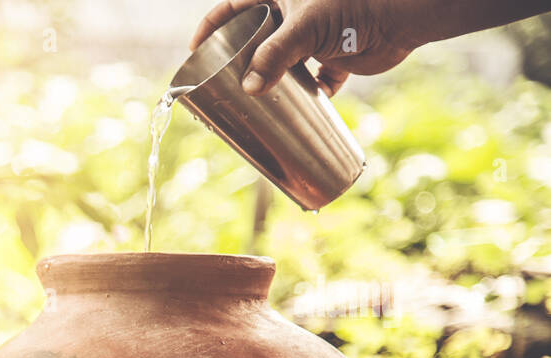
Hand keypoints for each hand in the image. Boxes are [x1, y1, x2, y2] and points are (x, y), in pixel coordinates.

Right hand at [190, 0, 422, 95]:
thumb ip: (274, 56)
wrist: (401, 16)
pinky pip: (316, 81)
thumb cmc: (350, 7)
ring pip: (283, 64)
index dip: (210, 28)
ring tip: (254, 105)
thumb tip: (249, 89)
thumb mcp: (304, 28)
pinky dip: (311, 95)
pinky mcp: (336, 57)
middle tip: (222, 87)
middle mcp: (294, 14)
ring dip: (272, 84)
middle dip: (240, 64)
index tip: (195, 52)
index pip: (233, 7)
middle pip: (255, 40)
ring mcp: (314, 37)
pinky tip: (301, 109)